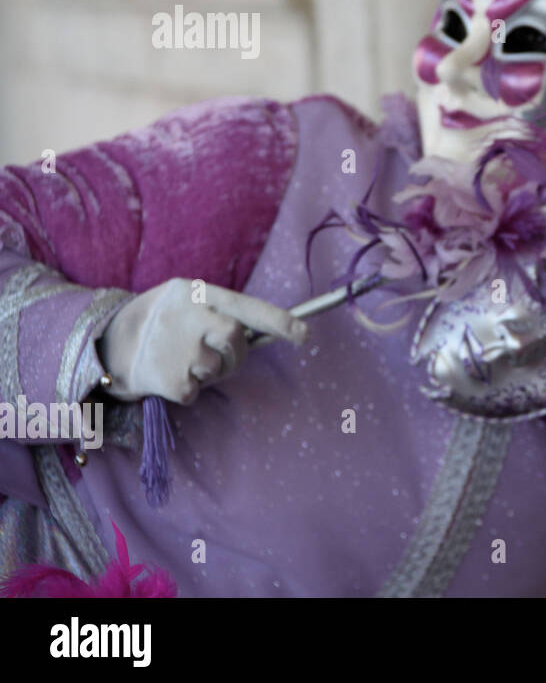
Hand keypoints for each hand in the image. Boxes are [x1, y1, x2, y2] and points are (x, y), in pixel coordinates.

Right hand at [97, 278, 307, 404]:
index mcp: (193, 292)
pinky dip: (189, 389)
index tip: (304, 335)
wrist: (103, 344)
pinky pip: (197, 390)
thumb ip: (219, 312)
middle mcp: (185, 316)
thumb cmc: (160, 322)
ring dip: (209, 372)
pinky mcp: (168, 378)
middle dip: (236, 352)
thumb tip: (266, 334)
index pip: (245, 306)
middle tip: (220, 356)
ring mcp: (176, 347)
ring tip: (182, 361)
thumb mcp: (184, 302)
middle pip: (236, 338)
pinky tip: (167, 375)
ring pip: (218, 368)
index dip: (278, 321)